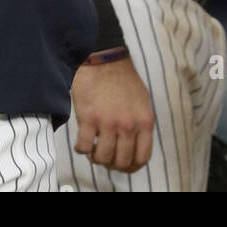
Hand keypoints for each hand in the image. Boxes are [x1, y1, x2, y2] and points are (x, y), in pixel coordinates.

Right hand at [70, 55, 154, 173]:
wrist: (104, 60)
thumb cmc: (123, 80)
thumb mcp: (142, 103)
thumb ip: (140, 126)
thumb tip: (133, 150)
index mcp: (145, 121)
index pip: (142, 158)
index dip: (131, 167)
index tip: (122, 165)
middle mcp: (128, 124)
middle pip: (121, 162)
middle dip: (112, 163)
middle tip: (105, 155)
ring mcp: (108, 122)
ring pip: (102, 158)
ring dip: (96, 157)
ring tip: (94, 147)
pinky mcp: (89, 118)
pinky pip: (84, 148)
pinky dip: (82, 148)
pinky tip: (83, 139)